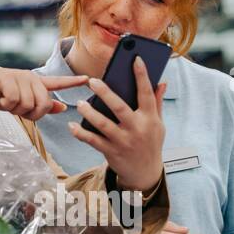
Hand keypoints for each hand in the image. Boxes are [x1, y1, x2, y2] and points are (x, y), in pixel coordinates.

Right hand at [0, 66, 86, 122]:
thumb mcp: (22, 103)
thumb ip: (40, 106)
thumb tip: (62, 108)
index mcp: (35, 83)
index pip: (58, 82)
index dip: (73, 82)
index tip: (88, 79)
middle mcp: (31, 77)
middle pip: (43, 103)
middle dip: (32, 113)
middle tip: (18, 109)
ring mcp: (20, 76)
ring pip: (29, 104)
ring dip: (16, 109)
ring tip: (7, 101)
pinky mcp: (8, 78)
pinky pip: (15, 100)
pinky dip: (7, 105)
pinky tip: (1, 98)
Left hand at [69, 56, 165, 191]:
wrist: (145, 173)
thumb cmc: (151, 144)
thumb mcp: (158, 125)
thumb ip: (157, 103)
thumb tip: (162, 82)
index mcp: (149, 119)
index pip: (146, 93)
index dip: (142, 76)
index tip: (136, 59)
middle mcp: (137, 129)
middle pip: (120, 107)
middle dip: (106, 93)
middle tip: (92, 81)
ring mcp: (123, 141)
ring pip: (103, 124)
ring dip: (89, 113)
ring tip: (80, 103)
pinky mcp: (111, 152)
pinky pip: (93, 141)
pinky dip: (81, 134)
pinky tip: (72, 126)